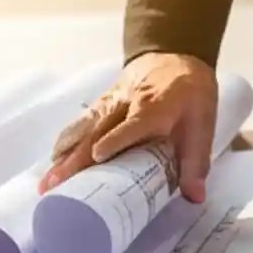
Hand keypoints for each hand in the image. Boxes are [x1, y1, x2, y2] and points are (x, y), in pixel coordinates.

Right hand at [39, 52, 218, 201]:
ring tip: (48, 179)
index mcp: (153, 109)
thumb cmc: (190, 93)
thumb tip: (194, 197)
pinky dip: (67, 141)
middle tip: (57, 184)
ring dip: (65, 154)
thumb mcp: (203, 124)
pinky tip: (55, 159)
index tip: (98, 155)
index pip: (131, 125)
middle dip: (75, 159)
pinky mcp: (102, 103)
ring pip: (84, 128)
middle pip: (97, 132)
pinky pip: (82, 123)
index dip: (115, 139)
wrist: (175, 54)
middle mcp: (125, 105)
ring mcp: (110, 102)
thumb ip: (196, 161)